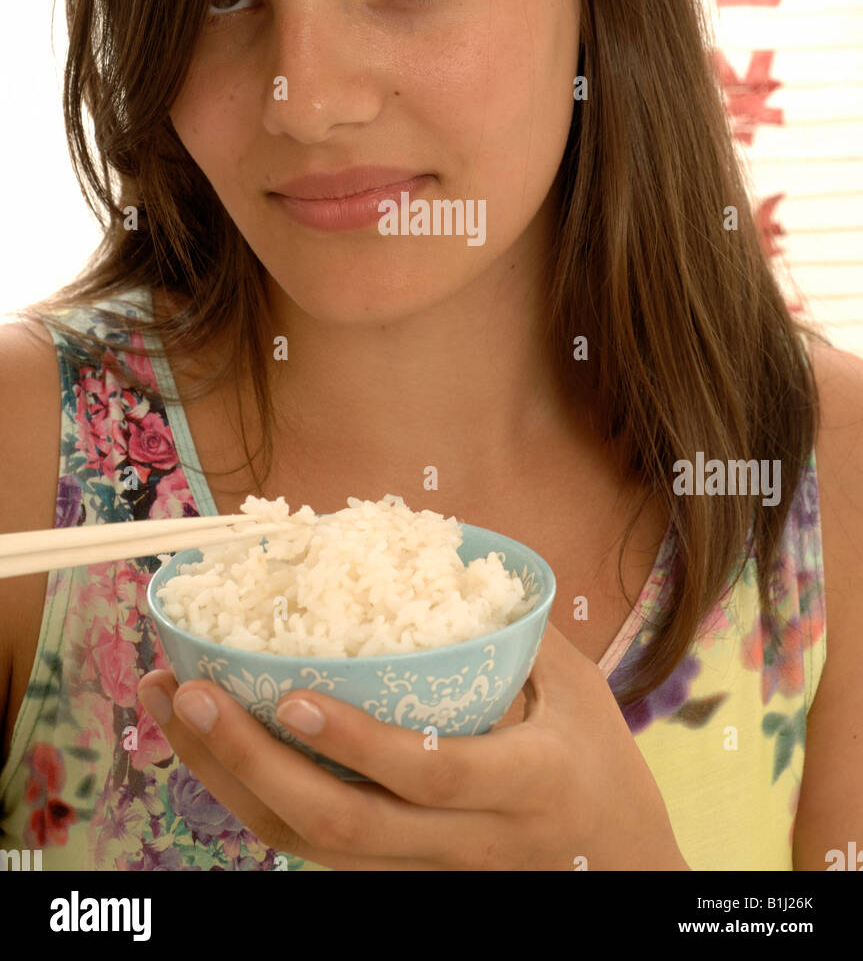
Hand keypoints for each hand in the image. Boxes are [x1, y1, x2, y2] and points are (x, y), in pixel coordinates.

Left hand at [138, 621, 687, 870]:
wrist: (619, 872)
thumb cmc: (601, 767)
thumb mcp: (577, 688)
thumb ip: (514, 629)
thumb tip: (451, 551)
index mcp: (520, 784)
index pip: (431, 773)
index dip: (359, 739)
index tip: (293, 692)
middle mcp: (464, 842)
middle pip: (343, 824)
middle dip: (253, 761)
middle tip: (194, 693)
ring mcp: (425, 872)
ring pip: (312, 847)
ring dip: (230, 783)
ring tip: (176, 712)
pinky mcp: (399, 880)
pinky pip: (316, 851)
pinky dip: (255, 801)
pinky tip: (214, 752)